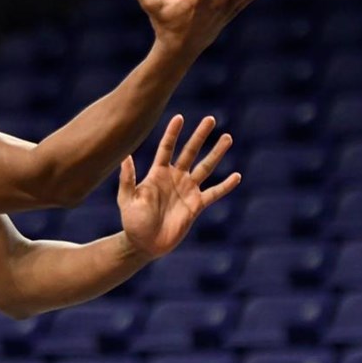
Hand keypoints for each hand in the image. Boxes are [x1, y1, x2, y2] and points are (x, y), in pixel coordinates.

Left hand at [118, 115, 240, 259]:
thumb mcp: (127, 199)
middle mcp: (175, 178)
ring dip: (216, 153)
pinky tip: (237, 176)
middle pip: (190, 152)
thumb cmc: (132, 221)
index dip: (173, 133)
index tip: (180, 118)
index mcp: (157, 174)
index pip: (167, 148)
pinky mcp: (196, 205)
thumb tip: (124, 156)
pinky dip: (225, 186)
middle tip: (211, 119)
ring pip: (206, 167)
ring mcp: (187, 190)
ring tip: (227, 137)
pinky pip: (214, 193)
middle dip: (200, 136)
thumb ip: (128, 179)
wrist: (144, 244)